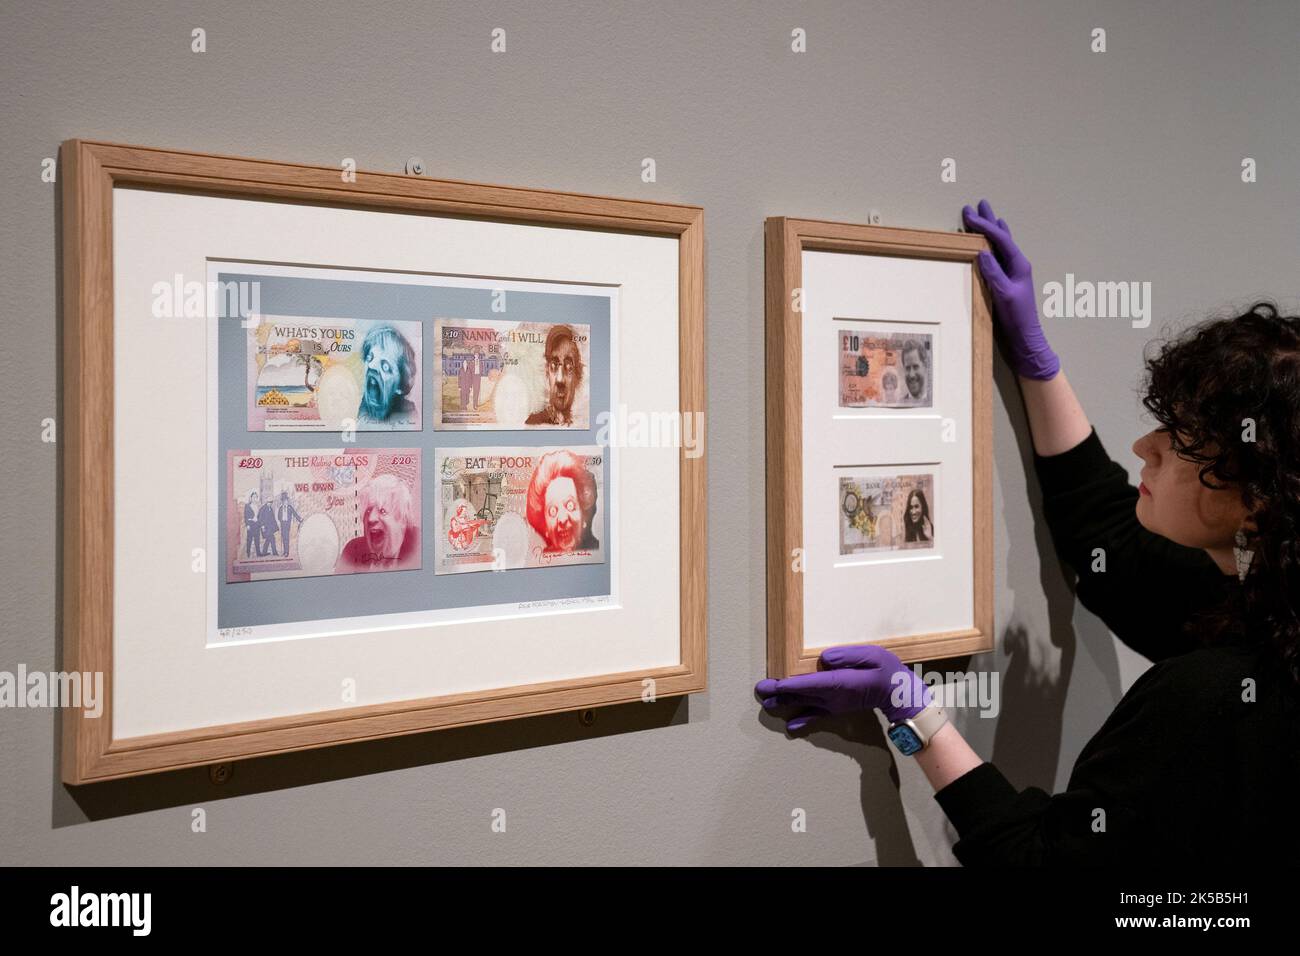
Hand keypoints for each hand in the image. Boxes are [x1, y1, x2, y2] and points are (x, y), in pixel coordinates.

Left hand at [754, 644, 931, 732]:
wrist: (899, 696)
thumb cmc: (887, 672)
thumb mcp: (872, 656)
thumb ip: (848, 656)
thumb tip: (824, 658)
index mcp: (839, 683)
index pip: (809, 684)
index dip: (789, 684)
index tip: (772, 684)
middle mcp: (833, 697)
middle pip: (801, 694)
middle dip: (779, 692)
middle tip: (760, 690)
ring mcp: (834, 705)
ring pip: (804, 703)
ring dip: (785, 703)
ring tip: (766, 703)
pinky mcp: (837, 708)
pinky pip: (817, 715)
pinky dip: (803, 720)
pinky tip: (792, 726)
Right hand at [961, 199, 1059, 380]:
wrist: (1026, 339)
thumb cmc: (1017, 318)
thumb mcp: (1004, 294)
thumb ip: (994, 273)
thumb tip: (983, 252)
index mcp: (1019, 265)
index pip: (1000, 239)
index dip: (985, 226)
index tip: (969, 215)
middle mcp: (1017, 265)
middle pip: (1002, 237)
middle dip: (989, 221)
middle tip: (978, 205)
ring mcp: (1013, 273)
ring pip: (1000, 245)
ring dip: (992, 230)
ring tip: (986, 216)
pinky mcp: (1007, 282)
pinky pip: (998, 257)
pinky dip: (991, 246)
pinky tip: (988, 245)